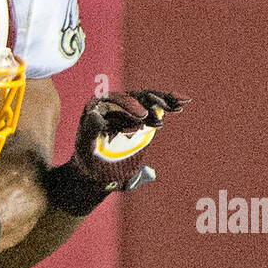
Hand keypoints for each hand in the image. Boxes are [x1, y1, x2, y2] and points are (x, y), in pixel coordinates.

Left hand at [71, 90, 188, 190]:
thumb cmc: (87, 158)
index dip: (131, 106)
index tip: (142, 117)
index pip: (117, 100)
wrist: (96, 170)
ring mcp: (129, 109)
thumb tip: (96, 115)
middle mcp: (115, 103)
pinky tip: (182, 104)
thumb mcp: (85, 145)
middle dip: (150, 103)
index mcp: (100, 105)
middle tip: (162, 113)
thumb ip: (90, 130)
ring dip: (164, 101)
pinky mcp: (141, 116)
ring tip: (178, 106)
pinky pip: (156, 107)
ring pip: (148, 100)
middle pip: (136, 97)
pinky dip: (169, 104)